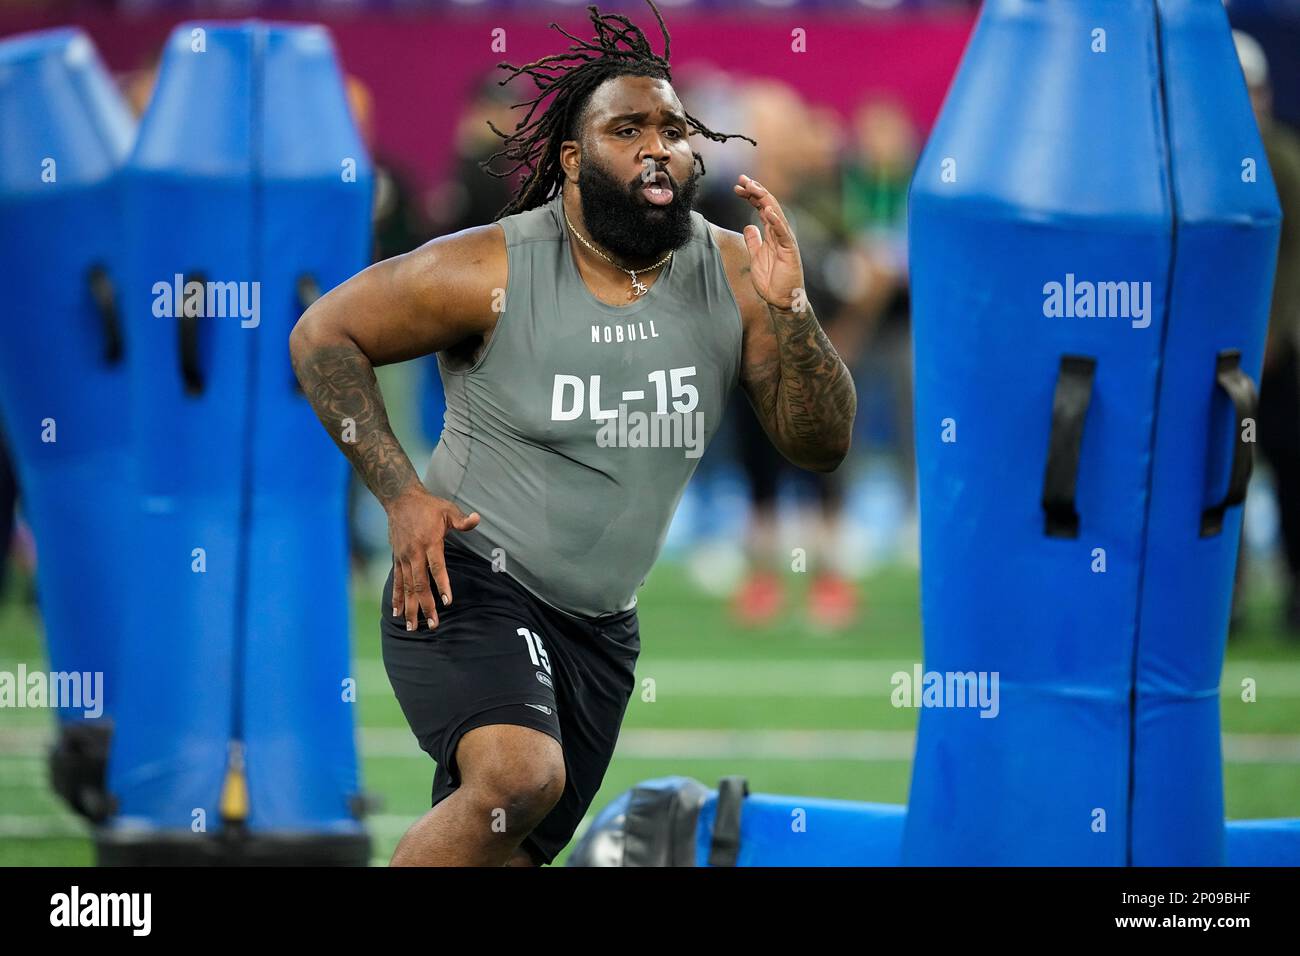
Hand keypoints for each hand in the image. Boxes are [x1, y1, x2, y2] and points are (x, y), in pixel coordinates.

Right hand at [386, 488, 480, 631]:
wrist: (400, 499)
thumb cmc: (428, 506)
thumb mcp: (448, 509)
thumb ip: (462, 520)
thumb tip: (477, 519)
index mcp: (430, 542)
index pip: (437, 567)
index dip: (442, 584)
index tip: (447, 601)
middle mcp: (414, 553)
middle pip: (420, 584)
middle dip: (426, 606)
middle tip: (433, 624)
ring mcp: (404, 557)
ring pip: (407, 587)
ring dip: (410, 608)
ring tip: (413, 627)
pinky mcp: (396, 559)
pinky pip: (396, 581)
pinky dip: (396, 597)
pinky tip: (397, 613)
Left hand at [733, 173, 804, 310]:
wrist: (782, 299)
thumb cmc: (772, 280)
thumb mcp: (756, 257)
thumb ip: (753, 241)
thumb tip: (748, 226)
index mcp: (770, 232)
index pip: (760, 208)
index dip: (749, 196)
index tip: (737, 186)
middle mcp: (779, 232)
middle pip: (767, 205)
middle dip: (754, 191)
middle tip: (742, 179)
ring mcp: (785, 239)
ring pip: (775, 213)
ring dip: (763, 199)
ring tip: (752, 187)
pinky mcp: (790, 249)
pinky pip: (782, 232)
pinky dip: (775, 220)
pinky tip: (767, 210)